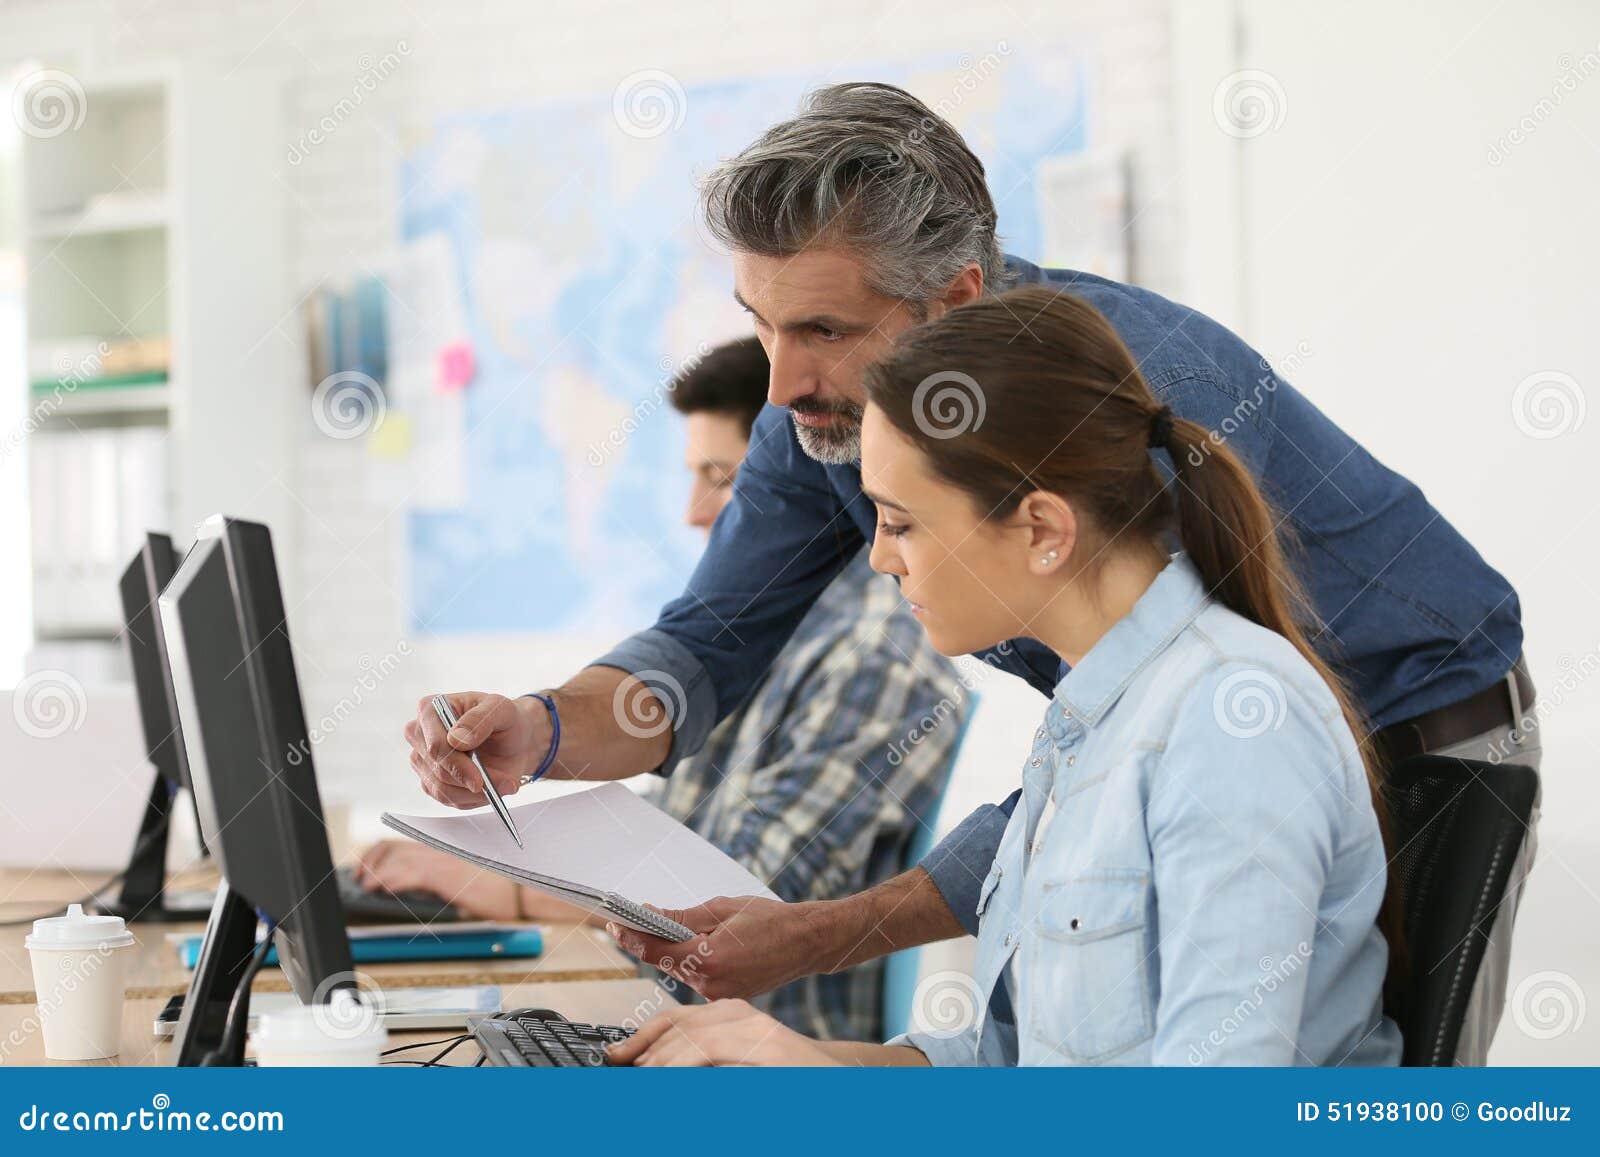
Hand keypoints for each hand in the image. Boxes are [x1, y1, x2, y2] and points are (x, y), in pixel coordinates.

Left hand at [351, 840, 517, 920]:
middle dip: (371, 860)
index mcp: (445, 845)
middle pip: (394, 847)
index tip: (366, 865)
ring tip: (364, 886)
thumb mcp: (466, 879)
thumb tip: (422, 889)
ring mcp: (442, 858)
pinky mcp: (444, 873)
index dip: (380, 852)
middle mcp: (441, 847)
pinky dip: (390, 881)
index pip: (404, 842)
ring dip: (375, 873)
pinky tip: (381, 889)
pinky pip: (408, 874)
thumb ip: (443, 876)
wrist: (521, 891)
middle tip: (359, 876)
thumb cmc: (501, 887)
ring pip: (397, 859)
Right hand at [403, 692, 547, 807]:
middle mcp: (420, 735)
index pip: (435, 744)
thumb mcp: (501, 709)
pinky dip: (473, 798)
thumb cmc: (504, 719)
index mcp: (430, 709)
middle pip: (437, 769)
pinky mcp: (431, 781)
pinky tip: (492, 789)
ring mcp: (423, 760)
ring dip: (476, 793)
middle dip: (471, 781)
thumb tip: (456, 738)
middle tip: (503, 783)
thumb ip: (480, 719)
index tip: (478, 779)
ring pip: (442, 789)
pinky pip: (448, 799)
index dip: (456, 764)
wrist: (514, 740)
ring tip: (504, 784)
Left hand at [604, 1000, 834, 1066]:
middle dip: (645, 1055)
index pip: (674, 1019)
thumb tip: (655, 1068)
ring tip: (642, 1079)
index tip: (615, 1058)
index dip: (640, 1039)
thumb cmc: (789, 1075)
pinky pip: (714, 1055)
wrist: (844, 1080)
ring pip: (693, 1041)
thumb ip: (704, 1060)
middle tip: (618, 1072)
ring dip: (662, 1065)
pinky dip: (689, 1067)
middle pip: (678, 1027)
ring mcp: (756, 1032)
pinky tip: (671, 1078)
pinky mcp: (767, 1049)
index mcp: (731, 1012)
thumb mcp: (739, 1061)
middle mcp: (741, 1014)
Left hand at [606, 895, 824, 999]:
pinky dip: (690, 960)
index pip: (655, 949)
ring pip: (680, 970)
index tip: (614, 922)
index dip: (630, 935)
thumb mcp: (722, 909)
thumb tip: (649, 914)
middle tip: (628, 920)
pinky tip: (695, 944)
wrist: (808, 942)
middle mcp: (711, 985)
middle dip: (647, 940)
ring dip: (670, 950)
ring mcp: (719, 995)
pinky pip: (698, 977)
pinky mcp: (725, 996)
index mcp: (709, 959)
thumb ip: (681, 916)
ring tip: (667, 927)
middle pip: (665, 961)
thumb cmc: (772, 921)